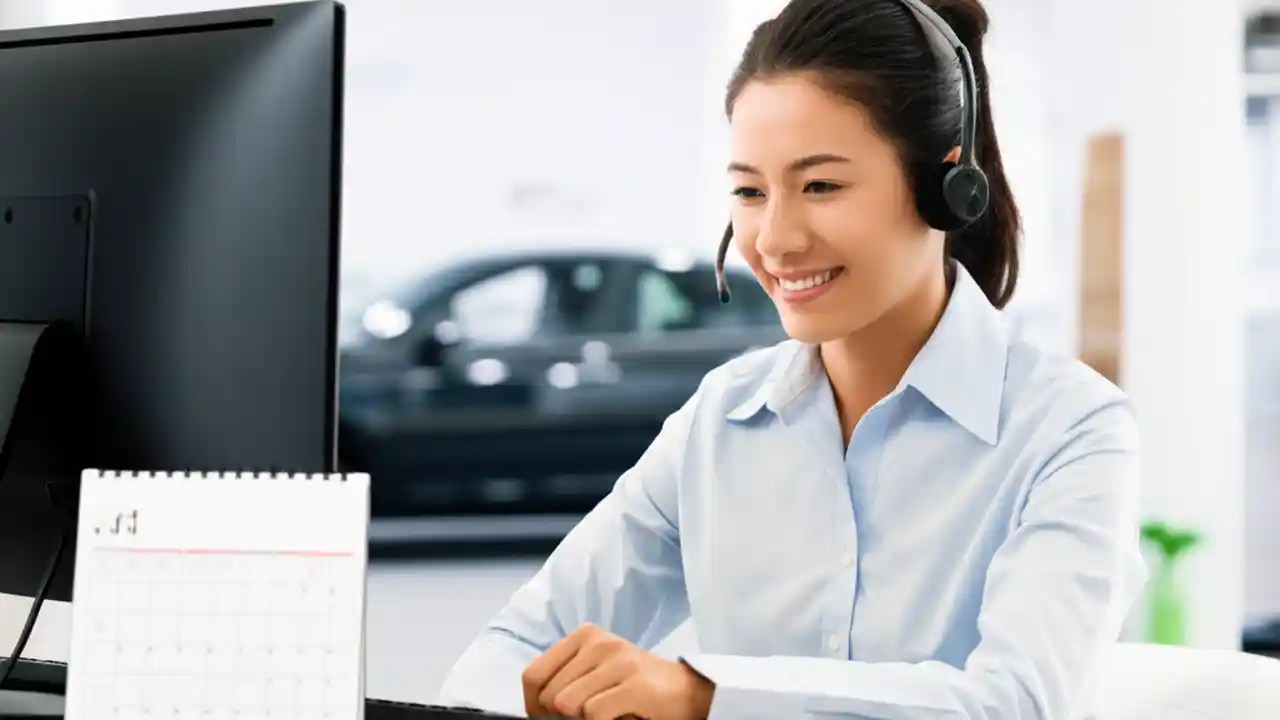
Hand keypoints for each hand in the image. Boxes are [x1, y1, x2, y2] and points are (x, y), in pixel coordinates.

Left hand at [521, 623, 713, 719]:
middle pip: (550, 696)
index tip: (552, 717)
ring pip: (568, 706)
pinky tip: (623, 715)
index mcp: (584, 635)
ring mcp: (618, 661)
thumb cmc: (634, 687)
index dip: (535, 706)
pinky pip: (594, 715)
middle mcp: (599, 642)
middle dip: (563, 717)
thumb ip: (565, 680)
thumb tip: (535, 710)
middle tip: (592, 714)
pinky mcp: (635, 685)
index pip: (533, 675)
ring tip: (609, 711)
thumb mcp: (594, 672)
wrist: (687, 692)